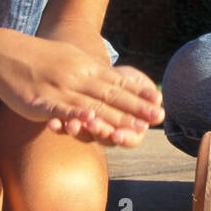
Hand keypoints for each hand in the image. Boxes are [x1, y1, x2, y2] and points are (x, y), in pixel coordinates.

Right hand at [0, 28, 163, 146]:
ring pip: (90, 105)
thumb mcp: (72, 60)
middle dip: (136, 108)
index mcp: (86, 67)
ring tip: (135, 128)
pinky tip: (88, 121)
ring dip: (114, 118)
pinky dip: (75, 115)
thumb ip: (93, 72)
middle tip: (158, 118)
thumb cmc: (40, 59)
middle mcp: (77, 76)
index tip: (161, 100)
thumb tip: (113, 81)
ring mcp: (60, 88)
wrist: (4, 53)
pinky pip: (60, 109)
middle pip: (111, 95)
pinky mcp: (41, 100)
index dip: (140, 93)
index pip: (118, 82)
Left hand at [47, 80, 164, 147]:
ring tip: (71, 124)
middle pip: (106, 139)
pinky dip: (58, 126)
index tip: (118, 133)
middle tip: (93, 126)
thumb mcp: (134, 80)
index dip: (126, 137)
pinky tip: (53, 123)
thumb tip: (157, 98)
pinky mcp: (70, 122)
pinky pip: (64, 128)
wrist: (90, 70)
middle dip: (100, 132)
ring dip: (78, 131)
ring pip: (84, 136)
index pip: (131, 138)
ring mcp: (88, 129)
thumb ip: (143, 91)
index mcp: (131, 126)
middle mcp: (109, 132)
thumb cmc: (119, 78)